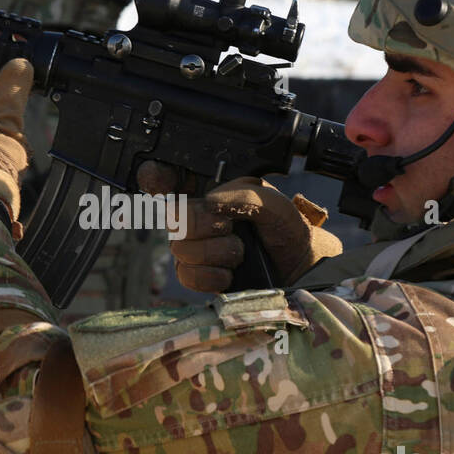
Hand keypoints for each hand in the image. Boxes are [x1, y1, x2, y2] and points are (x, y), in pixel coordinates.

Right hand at [157, 177, 342, 291]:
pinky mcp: (196, 276)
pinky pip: (186, 274)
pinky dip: (212, 275)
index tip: (157, 178)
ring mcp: (192, 247)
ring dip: (217, 252)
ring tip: (239, 253)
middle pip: (174, 217)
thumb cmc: (285, 228)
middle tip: (231, 229)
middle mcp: (196, 218)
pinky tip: (229, 272)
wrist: (298, 268)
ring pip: (181, 248)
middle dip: (206, 225)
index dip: (156, 177)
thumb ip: (241, 196)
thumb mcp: (272, 203)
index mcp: (210, 192)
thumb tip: (209, 204)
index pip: (169, 179)